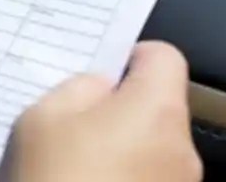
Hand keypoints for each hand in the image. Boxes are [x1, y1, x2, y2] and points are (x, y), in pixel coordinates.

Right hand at [0, 41, 202, 181]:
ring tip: (73, 169)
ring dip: (121, 154)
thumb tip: (99, 87)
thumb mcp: (42, 118)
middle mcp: (182, 150)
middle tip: (73, 125)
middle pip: (158, 109)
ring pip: (153, 152)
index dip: (130, 58)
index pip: (164, 56)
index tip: (101, 72)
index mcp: (156, 110)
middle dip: (120, 112)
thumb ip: (78, 88)